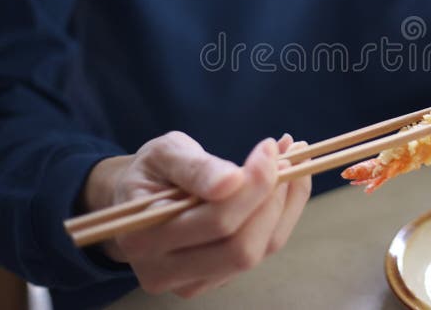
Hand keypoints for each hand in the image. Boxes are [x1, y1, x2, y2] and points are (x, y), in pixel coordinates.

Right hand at [81, 131, 311, 297]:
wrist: (139, 197)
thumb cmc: (153, 171)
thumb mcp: (165, 153)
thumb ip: (195, 167)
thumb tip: (231, 182)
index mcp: (143, 238)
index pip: (216, 222)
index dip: (253, 185)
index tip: (269, 148)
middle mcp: (164, 271)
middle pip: (242, 248)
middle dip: (273, 198)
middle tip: (288, 156)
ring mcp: (192, 282)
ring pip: (260, 250)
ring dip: (285, 204)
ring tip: (291, 162)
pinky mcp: (217, 279)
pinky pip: (263, 249)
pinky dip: (283, 212)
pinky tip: (284, 182)